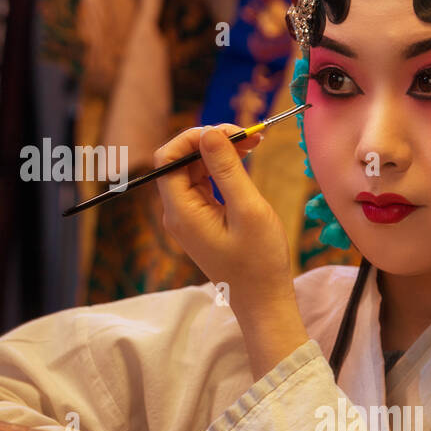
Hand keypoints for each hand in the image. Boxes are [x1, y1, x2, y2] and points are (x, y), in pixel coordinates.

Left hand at [154, 124, 308, 375]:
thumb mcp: (248, 210)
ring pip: (194, 169)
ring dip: (219, 152)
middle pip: (181, 161)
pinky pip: (205, 183)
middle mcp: (177, 212)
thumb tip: (210, 133)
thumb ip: (227, 169)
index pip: (168, 158)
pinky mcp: (201, 218)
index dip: (193, 137)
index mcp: (180, 211)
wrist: (262, 299)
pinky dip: (222, 168)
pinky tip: (246, 159)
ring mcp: (188, 216)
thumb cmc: (259, 260)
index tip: (228, 131)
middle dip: (211, 141)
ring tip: (254, 143)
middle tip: (250, 136)